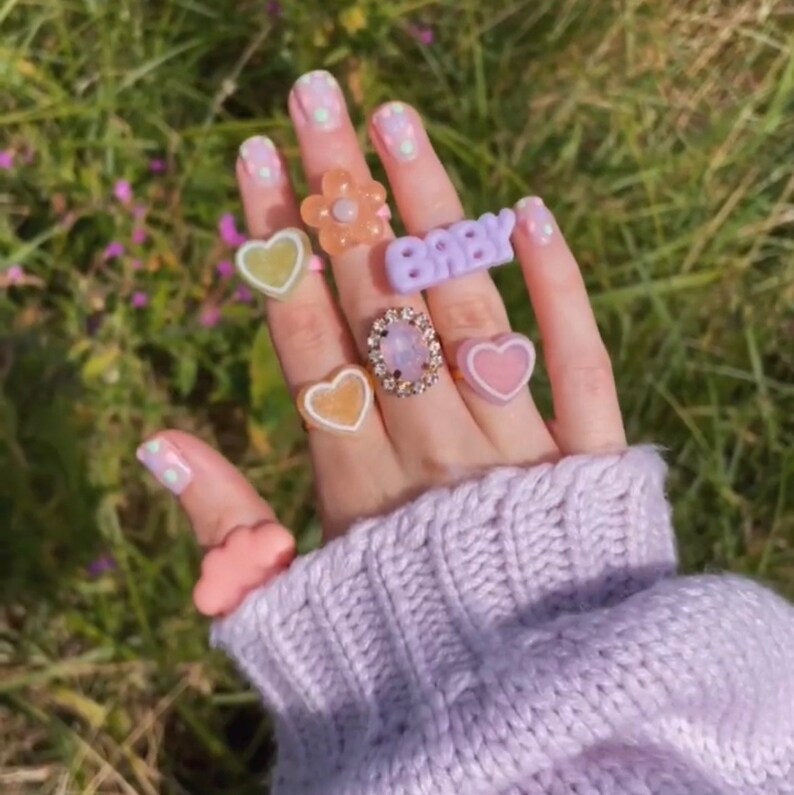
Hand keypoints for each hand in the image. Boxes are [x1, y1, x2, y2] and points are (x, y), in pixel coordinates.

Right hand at [137, 72, 624, 613]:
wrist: (511, 712)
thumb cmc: (389, 650)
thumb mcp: (287, 603)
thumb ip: (226, 525)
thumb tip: (153, 444)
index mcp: (356, 488)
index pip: (308, 341)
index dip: (281, 248)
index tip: (257, 161)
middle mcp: (434, 456)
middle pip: (379, 305)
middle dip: (341, 197)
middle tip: (314, 98)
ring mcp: (519, 454)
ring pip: (465, 314)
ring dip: (429, 214)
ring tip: (394, 121)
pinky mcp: (592, 462)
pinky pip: (581, 366)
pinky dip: (562, 291)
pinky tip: (532, 213)